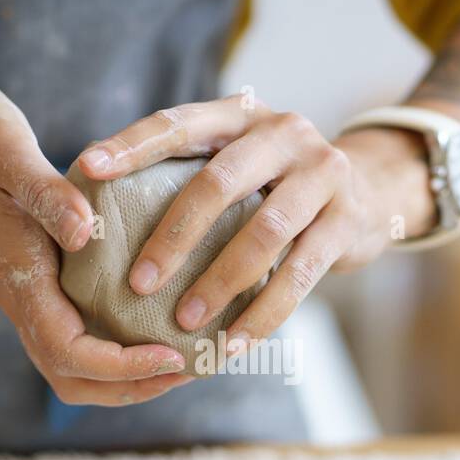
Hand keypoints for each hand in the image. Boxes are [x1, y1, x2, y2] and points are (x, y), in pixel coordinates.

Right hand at [0, 79, 190, 405]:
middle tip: (192, 366)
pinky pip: (80, 338)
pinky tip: (160, 325)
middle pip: (74, 379)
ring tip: (184, 359)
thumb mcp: (7, 149)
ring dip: (128, 378)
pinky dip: (120, 349)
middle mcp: (24, 301)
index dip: (123, 367)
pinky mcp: (40, 287)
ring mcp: (30, 298)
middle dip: (134, 386)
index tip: (172, 354)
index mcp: (20, 279)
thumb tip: (86, 233)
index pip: (70, 353)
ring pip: (75, 368)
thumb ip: (45, 192)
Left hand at [75, 95, 434, 352]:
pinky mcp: (347, 221)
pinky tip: (232, 344)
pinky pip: (299, 276)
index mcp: (241, 115)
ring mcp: (322, 175)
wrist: (372, 189)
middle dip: (174, 236)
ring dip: (219, 283)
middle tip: (137, 283)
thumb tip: (95, 211)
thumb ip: (186, 174)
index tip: (87, 170)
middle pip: (219, 183)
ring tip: (183, 320)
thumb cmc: (275, 184)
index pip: (179, 123)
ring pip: (264, 235)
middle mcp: (284, 135)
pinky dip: (262, 315)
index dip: (132, 146)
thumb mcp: (239, 161)